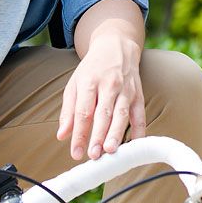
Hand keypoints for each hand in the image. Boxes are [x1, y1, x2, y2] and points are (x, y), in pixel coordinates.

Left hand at [57, 31, 145, 160]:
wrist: (116, 46)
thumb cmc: (92, 69)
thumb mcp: (75, 83)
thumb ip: (68, 111)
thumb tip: (62, 135)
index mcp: (89, 82)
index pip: (83, 112)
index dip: (79, 134)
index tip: (76, 153)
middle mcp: (108, 85)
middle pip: (103, 114)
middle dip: (98, 136)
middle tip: (93, 155)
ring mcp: (126, 89)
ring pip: (122, 114)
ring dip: (116, 134)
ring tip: (111, 151)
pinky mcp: (139, 94)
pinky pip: (140, 114)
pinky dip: (139, 130)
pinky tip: (134, 145)